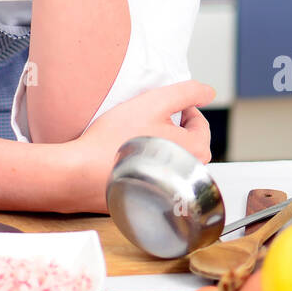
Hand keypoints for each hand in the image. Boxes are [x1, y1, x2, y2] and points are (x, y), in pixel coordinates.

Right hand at [70, 81, 215, 212]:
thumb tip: (208, 91)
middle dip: (173, 129)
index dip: (181, 108)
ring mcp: (171, 190)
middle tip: (147, 121)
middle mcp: (189, 175)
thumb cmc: (115, 137)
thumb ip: (186, 92)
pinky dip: (150, 165)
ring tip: (137, 139)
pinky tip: (131, 158)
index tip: (160, 107)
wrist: (83, 172)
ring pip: (174, 159)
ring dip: (162, 146)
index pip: (200, 123)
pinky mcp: (153, 199)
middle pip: (189, 142)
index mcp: (197, 151)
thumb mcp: (154, 102)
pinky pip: (159, 176)